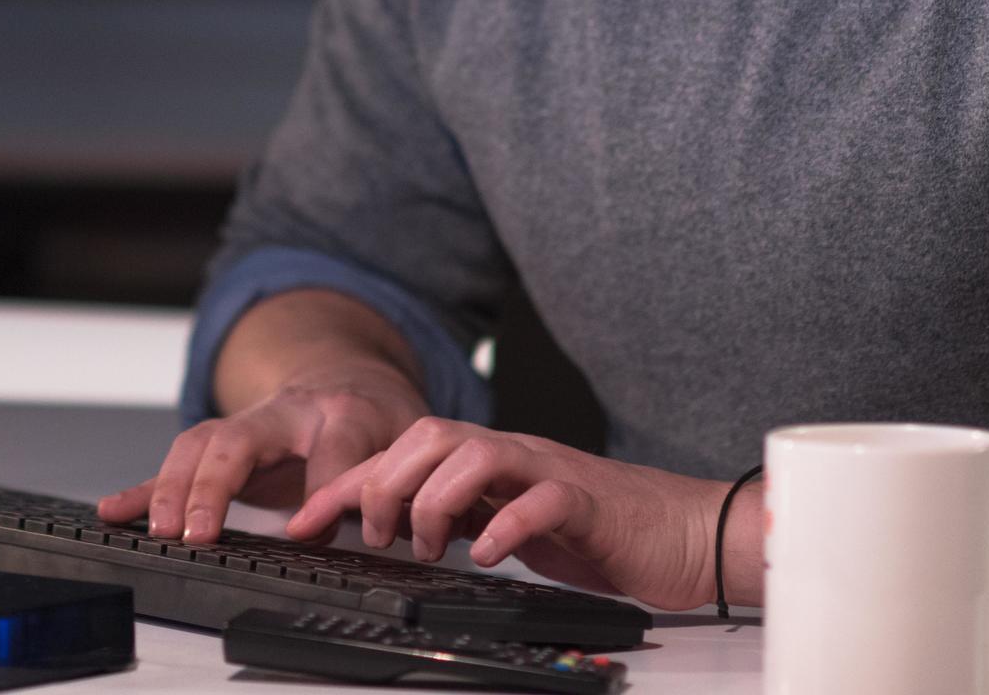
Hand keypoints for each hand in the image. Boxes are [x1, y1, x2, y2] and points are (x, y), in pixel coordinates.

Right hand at [96, 360, 424, 542]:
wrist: (353, 380)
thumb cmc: (379, 422)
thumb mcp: (407, 444)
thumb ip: (392, 480)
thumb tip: (366, 526)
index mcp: (343, 412)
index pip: (332, 446)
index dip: (323, 488)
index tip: (311, 530)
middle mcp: (286, 413)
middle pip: (240, 438)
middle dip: (214, 484)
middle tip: (197, 532)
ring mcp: (247, 427)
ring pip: (199, 445)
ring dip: (173, 488)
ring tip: (160, 530)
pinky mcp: (222, 450)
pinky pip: (178, 466)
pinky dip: (144, 490)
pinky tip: (116, 510)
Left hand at [287, 418, 726, 611]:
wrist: (685, 534)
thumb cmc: (600, 533)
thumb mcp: (512, 526)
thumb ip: (464, 518)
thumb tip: (400, 532)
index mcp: (490, 463)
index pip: (404, 456)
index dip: (348, 486)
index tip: (303, 523)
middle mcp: (514, 457)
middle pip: (430, 435)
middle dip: (385, 481)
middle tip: (373, 534)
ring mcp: (550, 472)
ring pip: (475, 453)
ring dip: (435, 499)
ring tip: (428, 545)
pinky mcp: (588, 502)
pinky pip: (540, 499)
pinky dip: (505, 524)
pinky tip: (488, 553)